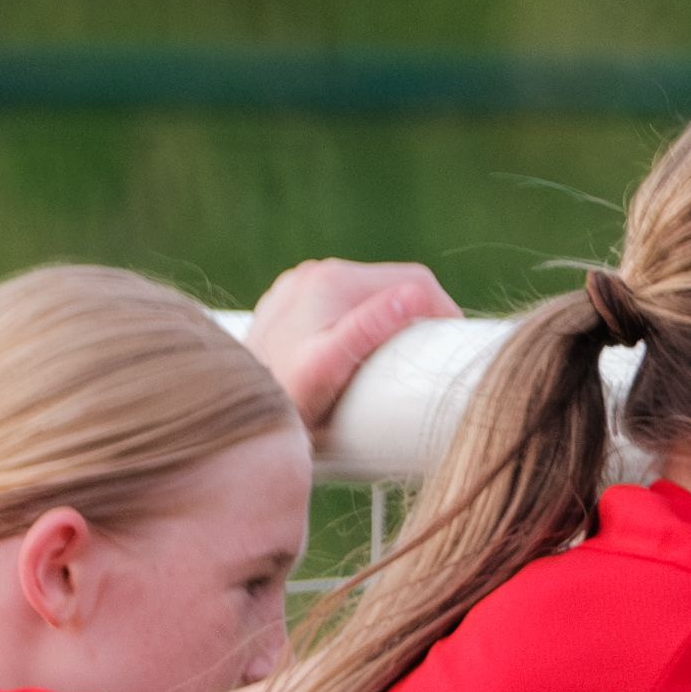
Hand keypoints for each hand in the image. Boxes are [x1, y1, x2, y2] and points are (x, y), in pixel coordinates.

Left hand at [240, 256, 463, 424]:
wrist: (235, 418)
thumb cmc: (285, 400)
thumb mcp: (330, 368)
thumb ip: (370, 327)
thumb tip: (416, 295)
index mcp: (332, 279)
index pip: (414, 280)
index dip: (444, 311)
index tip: (455, 348)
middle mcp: (314, 273)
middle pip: (391, 286)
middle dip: (416, 319)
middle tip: (428, 364)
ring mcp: (300, 287)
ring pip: (368, 296)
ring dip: (389, 323)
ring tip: (397, 364)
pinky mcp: (291, 305)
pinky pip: (342, 307)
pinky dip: (359, 325)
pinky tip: (360, 356)